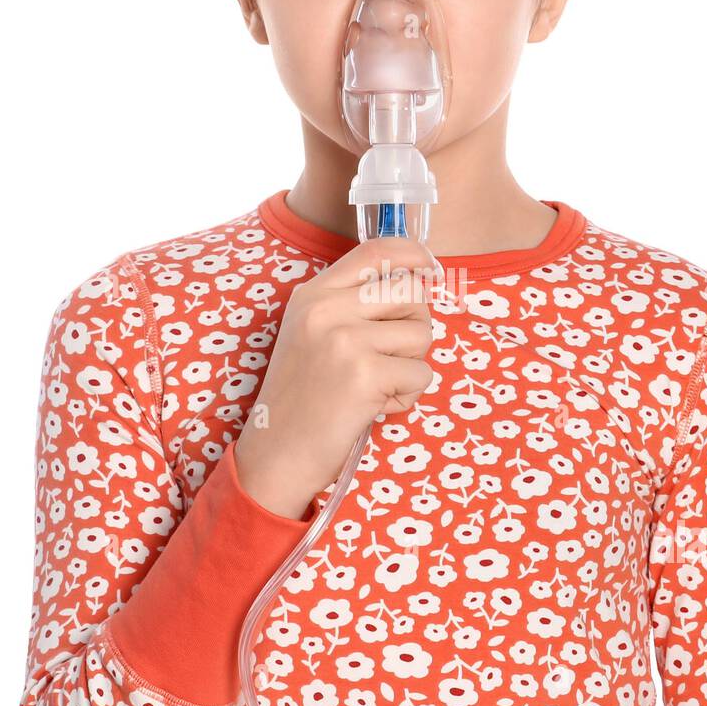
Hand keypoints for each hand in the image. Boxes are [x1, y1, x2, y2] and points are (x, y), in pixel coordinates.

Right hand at [233, 236, 438, 518]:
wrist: (276, 454)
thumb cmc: (302, 398)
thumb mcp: (311, 334)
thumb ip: (351, 304)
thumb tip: (416, 280)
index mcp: (313, 295)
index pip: (376, 251)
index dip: (413, 254)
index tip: (430, 267)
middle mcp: (326, 310)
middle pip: (410, 292)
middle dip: (414, 325)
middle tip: (388, 357)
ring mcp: (345, 340)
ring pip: (421, 334)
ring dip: (410, 366)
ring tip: (375, 386)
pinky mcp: (365, 375)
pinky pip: (421, 374)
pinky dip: (407, 396)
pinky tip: (375, 407)